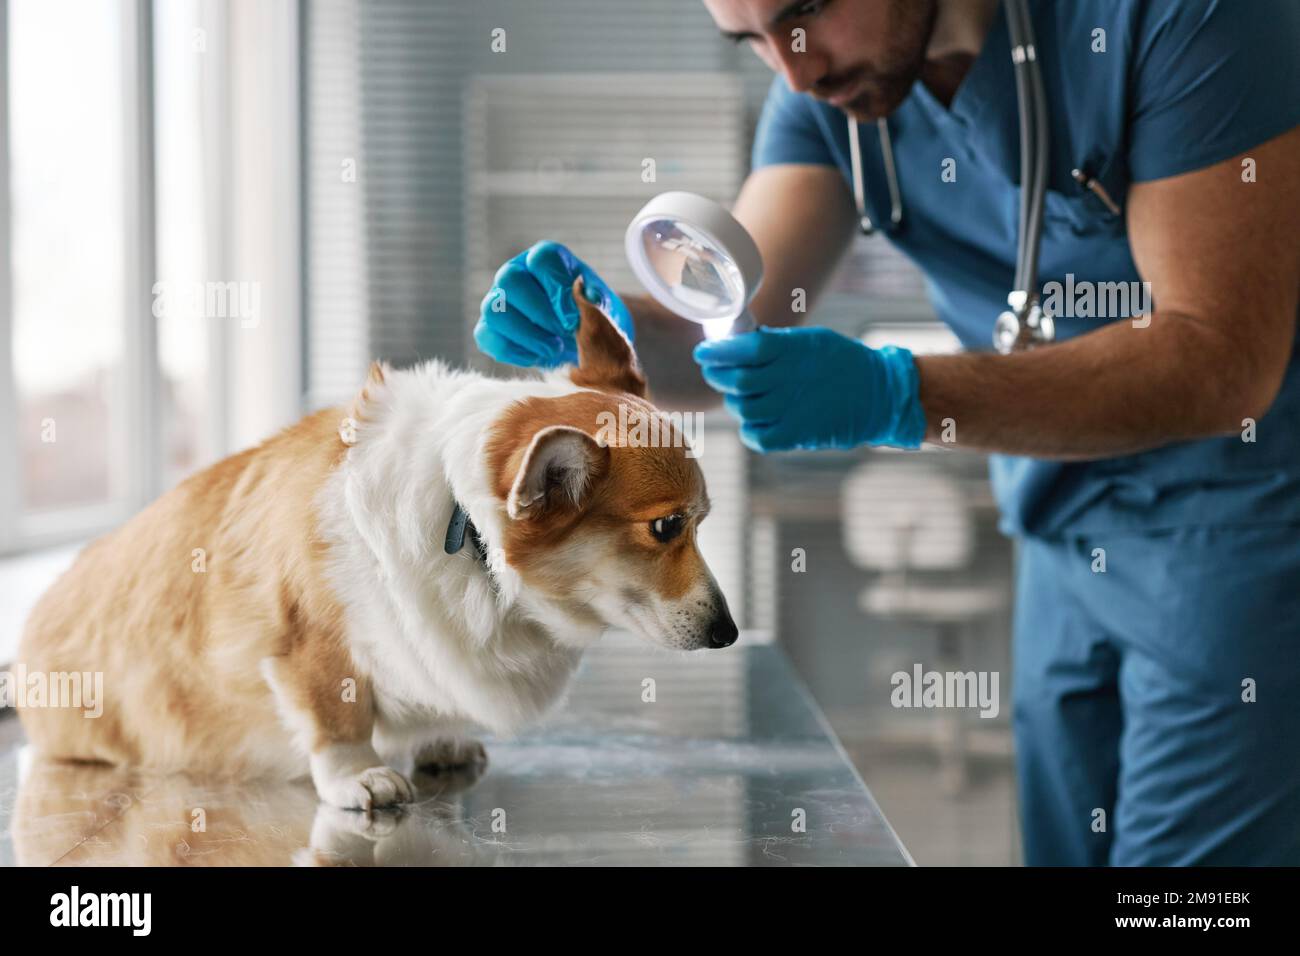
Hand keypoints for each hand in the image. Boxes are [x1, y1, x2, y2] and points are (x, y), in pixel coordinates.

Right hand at [475, 241, 633, 366]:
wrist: (584, 344)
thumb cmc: (593, 320)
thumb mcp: (604, 309)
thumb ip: (597, 301)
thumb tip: (585, 292)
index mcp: (546, 260)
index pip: (542, 259)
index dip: (558, 287)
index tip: (575, 315)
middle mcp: (516, 273)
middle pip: (510, 280)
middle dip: (540, 312)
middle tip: (565, 333)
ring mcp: (498, 301)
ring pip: (494, 310)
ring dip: (527, 334)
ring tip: (555, 348)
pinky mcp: (490, 329)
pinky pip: (487, 337)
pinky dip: (514, 351)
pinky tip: (538, 357)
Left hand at [692, 326, 926, 451]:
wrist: (879, 396)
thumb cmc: (842, 362)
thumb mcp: (811, 340)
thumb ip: (776, 342)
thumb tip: (738, 340)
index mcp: (794, 351)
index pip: (746, 348)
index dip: (719, 351)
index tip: (703, 351)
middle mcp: (789, 380)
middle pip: (738, 380)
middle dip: (717, 375)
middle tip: (713, 371)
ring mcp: (792, 410)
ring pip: (743, 409)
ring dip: (735, 402)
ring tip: (740, 395)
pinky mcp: (795, 435)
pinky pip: (756, 436)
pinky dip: (749, 429)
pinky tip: (755, 419)